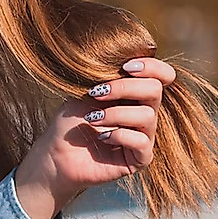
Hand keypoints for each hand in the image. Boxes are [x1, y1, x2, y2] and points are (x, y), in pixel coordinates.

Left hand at [13, 56, 177, 218]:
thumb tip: (122, 60)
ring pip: (147, 116)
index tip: (125, 66)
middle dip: (125, 87)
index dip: (151, 66)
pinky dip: (119, 135)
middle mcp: (144, 114)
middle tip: (97, 93)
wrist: (55, 155)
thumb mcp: (84, 92)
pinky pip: (141, 142)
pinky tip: (101, 137)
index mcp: (135, 94)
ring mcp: (144, 137)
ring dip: (115, 113)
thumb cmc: (69, 122)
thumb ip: (105, 76)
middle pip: (155, 90)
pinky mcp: (139, 159)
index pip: (162, 76)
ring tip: (91, 118)